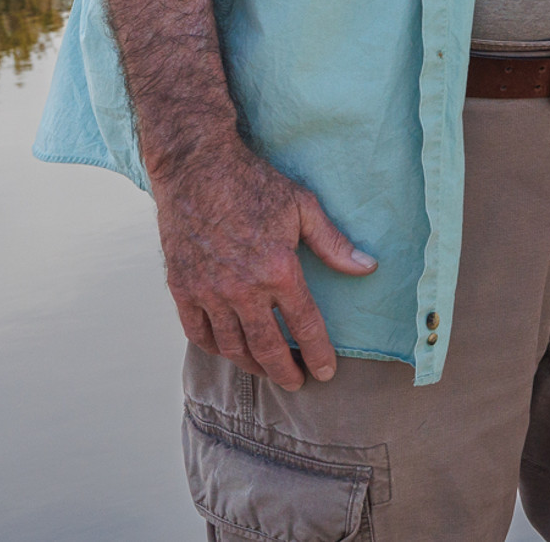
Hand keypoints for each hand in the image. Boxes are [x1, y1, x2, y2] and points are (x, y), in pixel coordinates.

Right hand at [152, 144, 377, 390]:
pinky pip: (198, 333)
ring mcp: (208, 292)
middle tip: (297, 383)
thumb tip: (367, 267)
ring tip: (266, 370)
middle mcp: (242, 289)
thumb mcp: (303, 206)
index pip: (304, 327)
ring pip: (232, 347)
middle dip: (285, 372)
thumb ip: (334, 243)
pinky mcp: (181, 288)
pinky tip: (228, 349)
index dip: (318, 354)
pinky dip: (215, 348)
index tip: (325, 372)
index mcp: (278, 270)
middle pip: (267, 348)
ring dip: (252, 365)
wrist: (196, 167)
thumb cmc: (254, 183)